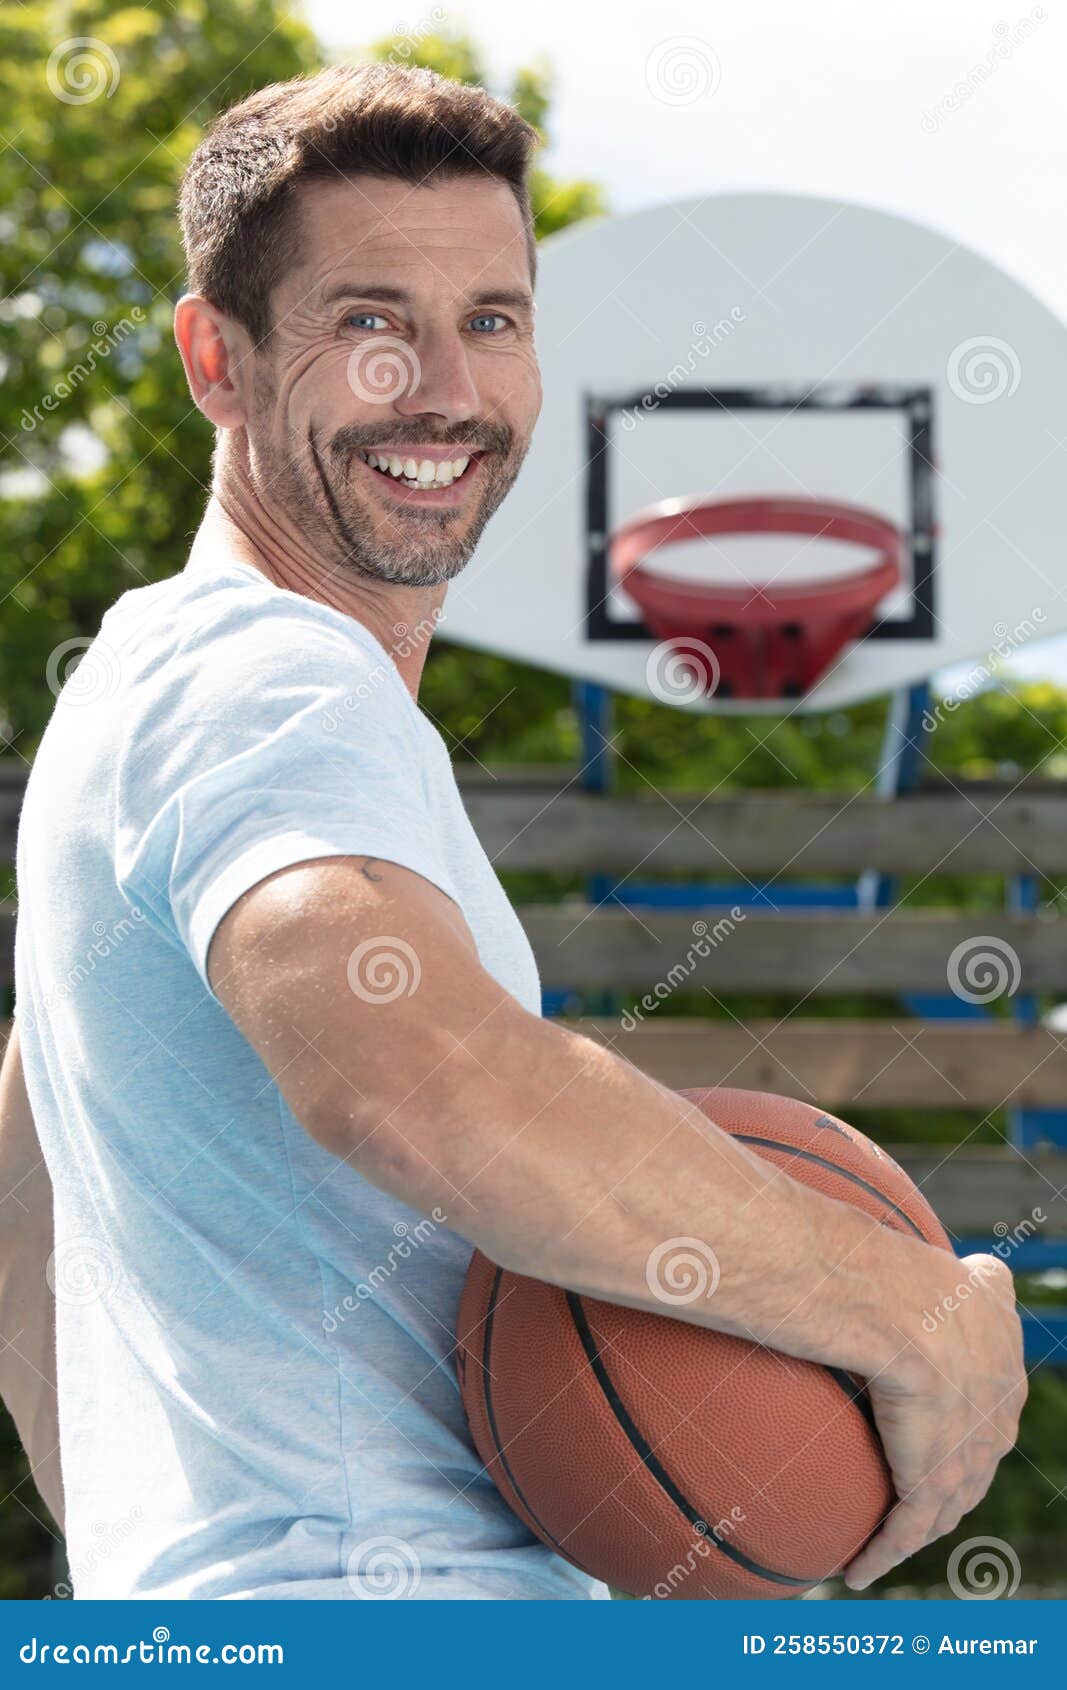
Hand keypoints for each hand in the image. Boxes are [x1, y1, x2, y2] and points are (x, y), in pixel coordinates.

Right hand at [844, 1253, 1025, 1590]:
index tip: (933, 1436)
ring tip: (883, 1543)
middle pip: (973, 1466)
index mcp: (1006, 1368)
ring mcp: (970, 1453)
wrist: (901, 1305)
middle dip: (945, 1485)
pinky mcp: (932, 1479)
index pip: (989, 1412)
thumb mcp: (973, 1272)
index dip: (963, 1428)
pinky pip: (906, 1528)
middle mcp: (998, 1416)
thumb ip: (976, 1278)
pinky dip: (882, 1552)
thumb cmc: (916, 1275)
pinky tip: (858, 1570)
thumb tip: (974, 1271)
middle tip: (907, 1496)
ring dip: (914, 1528)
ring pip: (945, 1504)